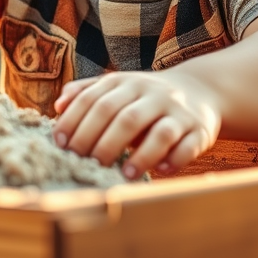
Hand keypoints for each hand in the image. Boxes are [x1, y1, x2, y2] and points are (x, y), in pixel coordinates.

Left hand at [52, 70, 220, 179]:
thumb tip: (58, 107)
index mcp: (126, 82)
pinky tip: (161, 170)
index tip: (61, 145)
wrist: (200, 90)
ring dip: (141, 156)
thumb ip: (86, 93)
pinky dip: (174, 160)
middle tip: (87, 165)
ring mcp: (178, 111)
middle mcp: (152, 93)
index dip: (75, 122)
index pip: (95, 100)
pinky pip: (188, 145)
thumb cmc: (145, 97)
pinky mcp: (199, 129)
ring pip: (160, 132)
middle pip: (124, 117)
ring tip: (124, 175)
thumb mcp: (117, 87)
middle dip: (102, 143)